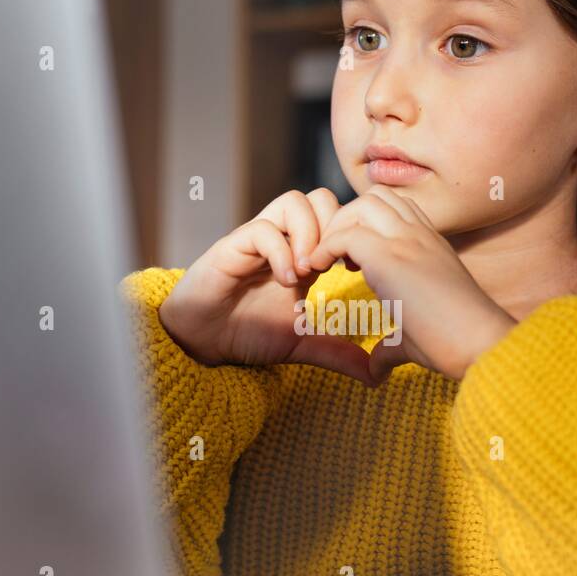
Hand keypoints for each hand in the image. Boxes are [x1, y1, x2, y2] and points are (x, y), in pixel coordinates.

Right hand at [157, 188, 379, 384]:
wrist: (200, 339)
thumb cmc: (246, 333)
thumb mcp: (301, 345)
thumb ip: (336, 353)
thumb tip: (376, 377)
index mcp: (304, 254)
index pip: (339, 219)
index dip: (354, 237)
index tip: (359, 271)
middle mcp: (284, 239)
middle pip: (321, 198)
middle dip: (335, 228)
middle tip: (336, 266)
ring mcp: (259, 239)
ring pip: (294, 202)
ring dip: (310, 235)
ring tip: (310, 273)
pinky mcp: (233, 245)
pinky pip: (263, 229)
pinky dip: (281, 252)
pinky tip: (286, 282)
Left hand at [305, 184, 516, 382]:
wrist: (479, 344)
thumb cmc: (454, 344)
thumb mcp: (414, 338)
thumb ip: (390, 347)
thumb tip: (374, 371)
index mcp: (431, 245)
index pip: (395, 209)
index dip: (366, 226)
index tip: (351, 262)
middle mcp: (420, 236)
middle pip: (376, 197)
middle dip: (347, 220)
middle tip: (335, 259)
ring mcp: (407, 241)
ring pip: (362, 205)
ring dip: (337, 228)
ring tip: (326, 261)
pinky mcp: (391, 258)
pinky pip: (346, 234)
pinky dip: (324, 247)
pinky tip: (317, 269)